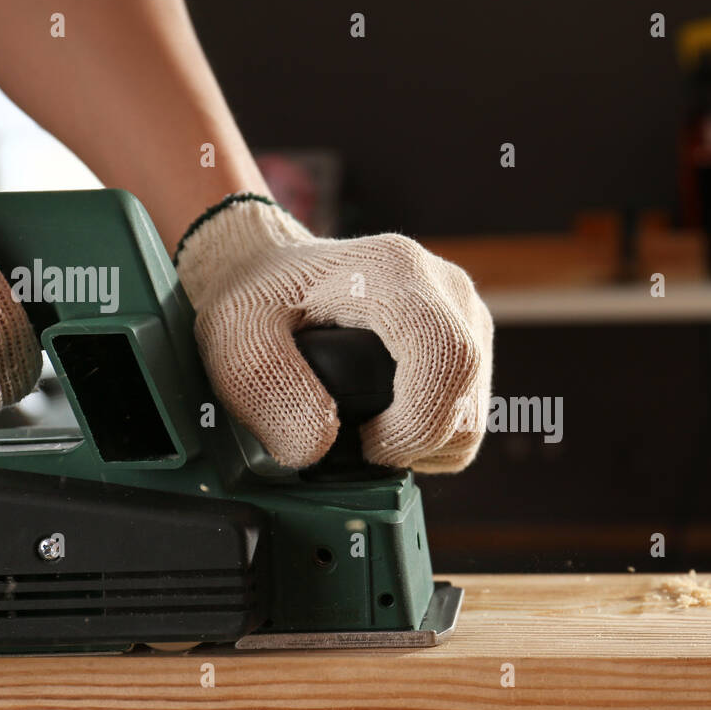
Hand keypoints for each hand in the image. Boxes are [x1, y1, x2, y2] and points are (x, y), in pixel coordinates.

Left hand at [176, 195, 492, 471]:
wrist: (269, 263)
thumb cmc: (255, 296)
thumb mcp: (236, 339)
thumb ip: (268, 390)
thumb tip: (318, 446)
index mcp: (393, 273)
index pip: (445, 358)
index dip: (414, 422)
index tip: (365, 444)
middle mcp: (445, 286)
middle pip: (466, 395)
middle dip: (418, 442)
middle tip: (363, 446)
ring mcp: (465, 310)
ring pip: (474, 409)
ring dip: (428, 443)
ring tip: (374, 434)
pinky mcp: (471, 335)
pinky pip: (472, 408)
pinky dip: (437, 433)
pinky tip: (393, 422)